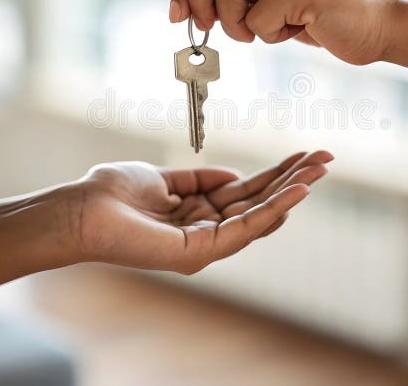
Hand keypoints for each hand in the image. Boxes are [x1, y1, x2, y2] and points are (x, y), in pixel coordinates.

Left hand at [74, 150, 332, 273]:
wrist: (81, 210)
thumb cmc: (112, 194)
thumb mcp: (163, 178)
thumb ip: (199, 178)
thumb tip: (234, 174)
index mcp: (198, 213)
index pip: (246, 193)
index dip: (275, 174)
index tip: (303, 155)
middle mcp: (206, 231)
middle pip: (259, 202)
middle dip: (293, 179)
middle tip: (326, 159)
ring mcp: (205, 244)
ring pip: (259, 215)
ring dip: (292, 190)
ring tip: (321, 169)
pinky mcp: (200, 252)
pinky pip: (245, 227)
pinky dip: (273, 208)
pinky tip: (296, 190)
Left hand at [169, 0, 395, 64]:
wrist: (381, 24)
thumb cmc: (319, 9)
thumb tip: (183, 0)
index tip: (177, 11)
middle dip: (199, 0)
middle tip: (208, 28)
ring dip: (237, 24)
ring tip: (268, 29)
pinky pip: (255, 19)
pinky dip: (268, 36)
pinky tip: (299, 28)